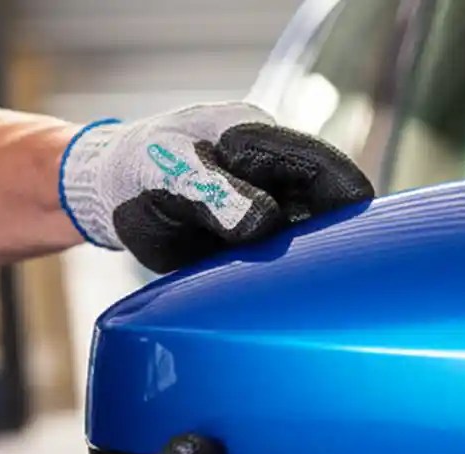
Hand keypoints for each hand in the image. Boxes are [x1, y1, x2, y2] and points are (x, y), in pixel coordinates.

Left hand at [59, 102, 373, 271]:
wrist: (107, 194)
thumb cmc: (138, 168)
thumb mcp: (168, 172)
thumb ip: (215, 193)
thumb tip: (265, 223)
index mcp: (260, 140)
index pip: (324, 166)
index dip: (348, 200)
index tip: (357, 239)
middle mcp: (276, 176)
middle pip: (331, 209)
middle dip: (336, 241)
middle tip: (333, 280)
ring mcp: (270, 210)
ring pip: (312, 242)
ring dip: (310, 268)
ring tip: (306, 295)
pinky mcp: (257, 244)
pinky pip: (284, 266)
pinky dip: (286, 283)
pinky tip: (282, 302)